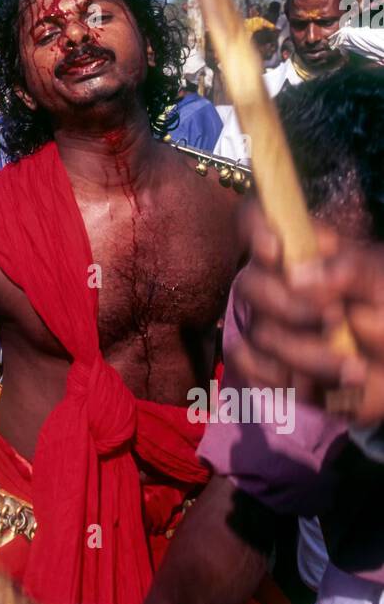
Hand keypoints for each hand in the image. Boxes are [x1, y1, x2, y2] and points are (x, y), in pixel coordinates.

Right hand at [233, 203, 383, 424]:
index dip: (255, 228)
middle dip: (290, 307)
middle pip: (250, 284)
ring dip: (306, 355)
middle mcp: (275, 281)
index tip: (274, 250)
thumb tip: (301, 276)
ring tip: (356, 371)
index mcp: (303, 248)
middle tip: (335, 319)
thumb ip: (354, 271)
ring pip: (259, 333)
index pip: (257, 218)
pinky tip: (316, 386)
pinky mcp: (264, 362)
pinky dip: (279, 378)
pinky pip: (248, 366)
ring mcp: (266, 322)